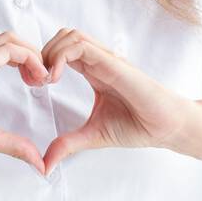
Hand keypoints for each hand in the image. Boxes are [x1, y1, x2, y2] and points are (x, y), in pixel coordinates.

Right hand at [0, 31, 49, 173]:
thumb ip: (14, 144)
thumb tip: (37, 162)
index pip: (7, 51)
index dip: (28, 62)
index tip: (38, 82)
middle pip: (12, 39)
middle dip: (34, 54)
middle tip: (45, 78)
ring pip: (12, 39)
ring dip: (33, 54)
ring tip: (42, 76)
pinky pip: (9, 50)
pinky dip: (28, 58)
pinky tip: (36, 76)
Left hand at [37, 26, 197, 171]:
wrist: (167, 128)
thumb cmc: (138, 126)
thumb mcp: (92, 135)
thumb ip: (67, 145)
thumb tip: (45, 165)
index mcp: (94, 72)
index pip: (62, 50)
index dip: (42, 61)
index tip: (33, 84)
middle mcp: (100, 61)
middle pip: (63, 36)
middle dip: (42, 53)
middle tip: (35, 80)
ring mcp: (107, 60)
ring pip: (71, 35)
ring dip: (50, 52)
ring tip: (46, 79)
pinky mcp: (114, 65)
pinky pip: (83, 47)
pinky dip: (61, 56)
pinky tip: (55, 78)